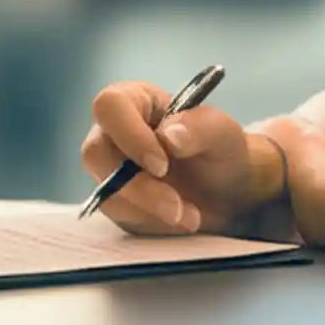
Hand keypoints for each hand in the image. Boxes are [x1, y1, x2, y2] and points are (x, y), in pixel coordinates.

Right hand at [80, 81, 286, 234]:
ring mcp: (109, 169)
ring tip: (191, 216)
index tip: (162, 165)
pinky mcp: (116, 201)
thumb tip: (168, 137)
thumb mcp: (222, 132)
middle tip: (176, 206)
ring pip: (107, 192)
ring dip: (150, 211)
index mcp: (135, 100)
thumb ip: (199, 127)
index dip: (129, 135)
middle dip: (138, 187)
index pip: (110, 106)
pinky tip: (182, 219)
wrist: (227, 189)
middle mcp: (112, 132)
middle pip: (97, 154)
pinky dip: (153, 223)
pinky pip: (121, 216)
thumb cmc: (221, 149)